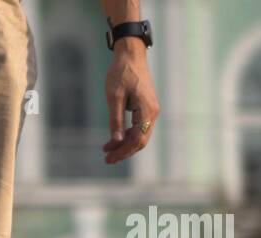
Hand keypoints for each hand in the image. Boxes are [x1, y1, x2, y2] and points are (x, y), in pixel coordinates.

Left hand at [102, 39, 159, 163]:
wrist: (131, 55)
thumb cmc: (121, 73)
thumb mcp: (114, 97)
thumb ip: (115, 120)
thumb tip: (115, 141)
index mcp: (147, 110)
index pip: (137, 139)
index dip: (123, 151)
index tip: (108, 158)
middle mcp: (153, 112)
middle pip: (141, 141)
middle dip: (124, 152)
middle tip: (107, 159)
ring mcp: (151, 110)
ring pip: (141, 136)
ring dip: (125, 145)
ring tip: (108, 151)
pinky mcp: (147, 108)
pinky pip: (139, 128)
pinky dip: (128, 136)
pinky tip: (115, 140)